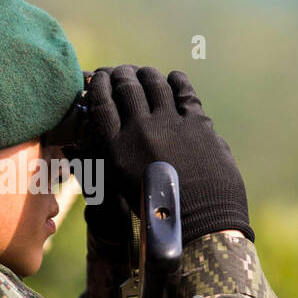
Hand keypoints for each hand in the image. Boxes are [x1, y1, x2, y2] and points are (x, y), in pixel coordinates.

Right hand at [85, 65, 252, 244]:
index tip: (98, 76)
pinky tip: (174, 79)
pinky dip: (176, 80)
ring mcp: (171, 124)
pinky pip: (184, 90)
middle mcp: (141, 130)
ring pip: (154, 82)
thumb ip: (109, 160)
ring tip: (144, 74)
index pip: (102, 103)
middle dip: (121, 74)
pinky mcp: (199, 123)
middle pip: (126, 86)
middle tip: (121, 72)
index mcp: (117, 149)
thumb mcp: (122, 188)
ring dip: (147, 74)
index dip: (99, 84)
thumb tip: (95, 143)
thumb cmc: (158, 214)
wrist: (202, 224)